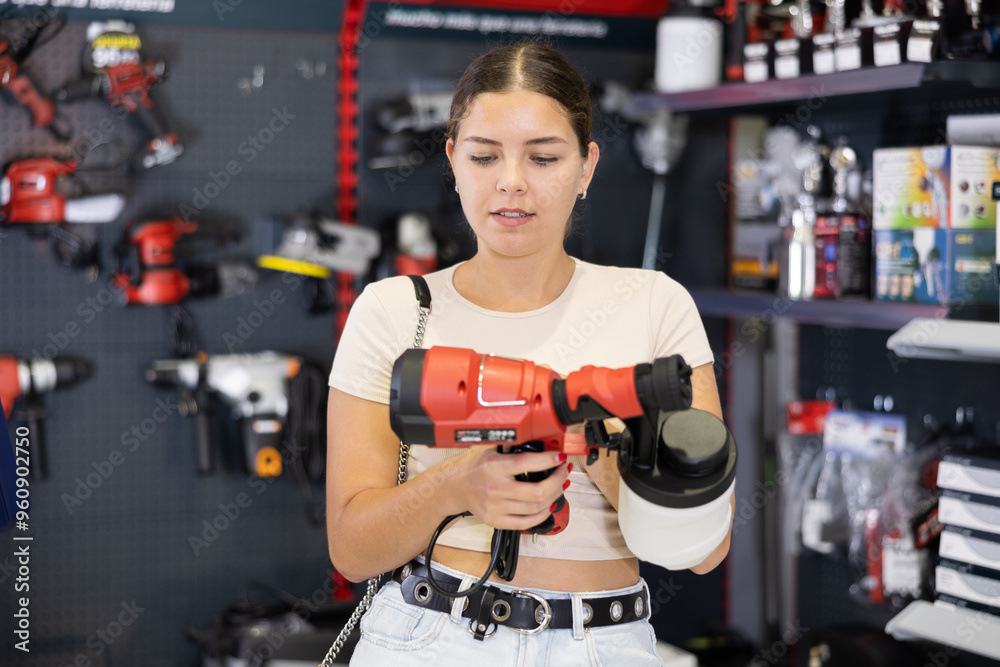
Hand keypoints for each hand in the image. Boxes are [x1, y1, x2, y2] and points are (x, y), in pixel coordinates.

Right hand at [447, 447, 571, 530]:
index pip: (526, 463)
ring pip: (536, 508)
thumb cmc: (474, 466)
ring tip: (560, 486)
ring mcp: (495, 507)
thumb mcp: (492, 449)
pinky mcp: (495, 521)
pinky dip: (543, 514)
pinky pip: (526, 523)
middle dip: (558, 481)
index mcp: (494, 466)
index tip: (560, 457)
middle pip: (537, 492)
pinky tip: (548, 504)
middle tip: (564, 472)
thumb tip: (543, 444)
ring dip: (554, 496)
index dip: (548, 461)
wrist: (455, 486)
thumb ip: (514, 448)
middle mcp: (495, 488)